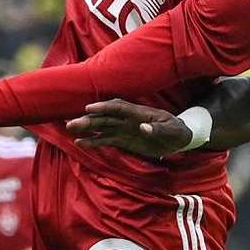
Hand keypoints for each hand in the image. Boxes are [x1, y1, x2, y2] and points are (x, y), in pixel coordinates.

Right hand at [66, 99, 191, 158]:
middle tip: (72, 123)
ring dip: (87, 128)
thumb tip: (143, 127)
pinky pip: (106, 139)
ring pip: (102, 126)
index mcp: (139, 113)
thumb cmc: (176, 131)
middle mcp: (128, 119)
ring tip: (71, 129)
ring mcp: (124, 129)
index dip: (104, 107)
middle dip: (89, 119)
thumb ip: (157, 129)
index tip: (89, 108)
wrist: (178, 138)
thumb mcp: (171, 130)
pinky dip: (94, 140)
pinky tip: (81, 142)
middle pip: (106, 117)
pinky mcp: (123, 140)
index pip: (119, 107)